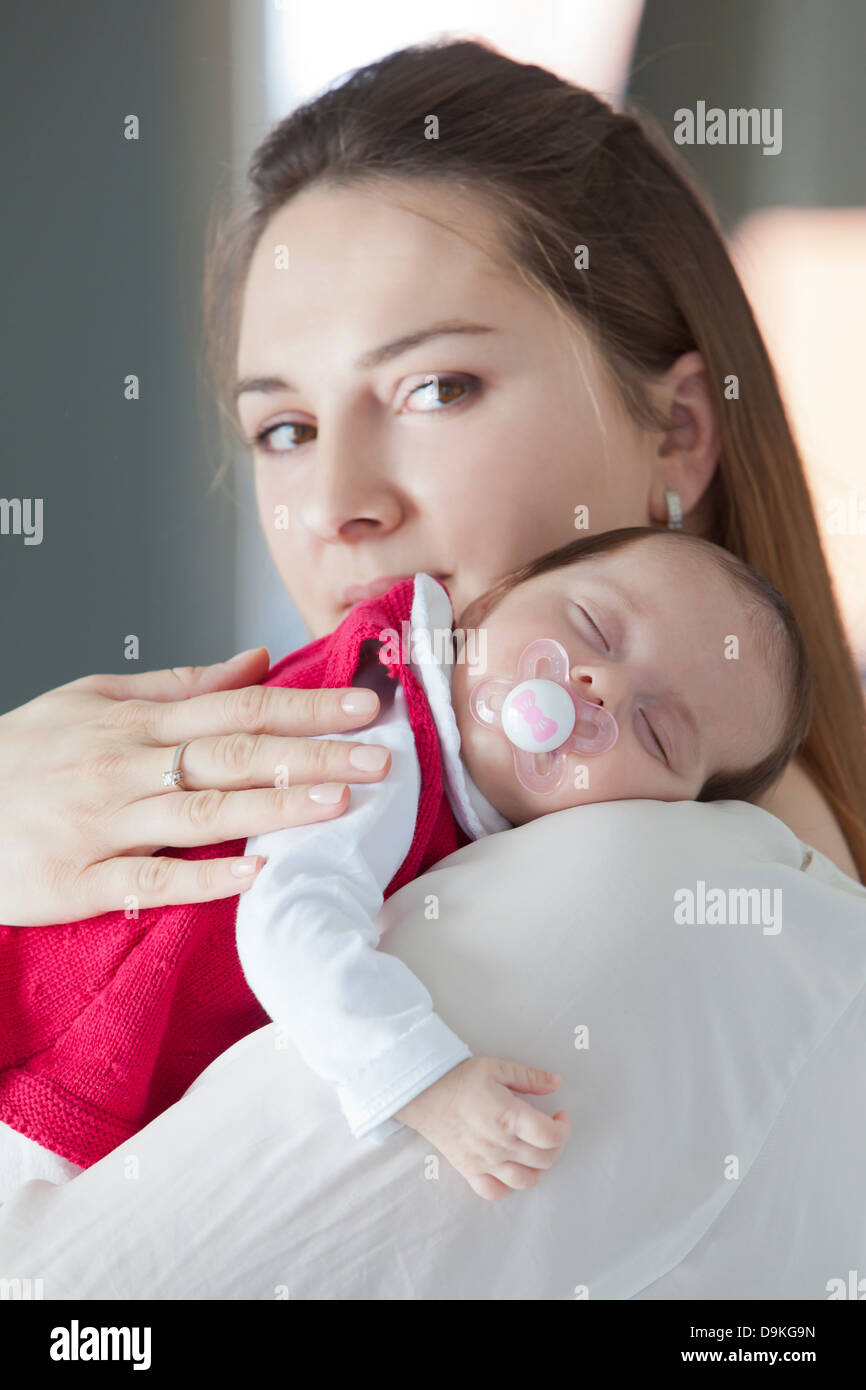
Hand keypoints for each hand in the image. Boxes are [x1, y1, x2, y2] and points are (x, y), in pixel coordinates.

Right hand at [0, 647, 390, 925]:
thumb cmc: (23, 754)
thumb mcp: (93, 697)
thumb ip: (179, 684)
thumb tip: (256, 662)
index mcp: (136, 720)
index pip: (239, 706)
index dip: (304, 705)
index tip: (364, 706)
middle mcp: (126, 765)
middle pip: (233, 754)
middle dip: (311, 753)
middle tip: (380, 755)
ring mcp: (103, 823)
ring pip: (201, 811)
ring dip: (273, 806)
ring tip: (337, 803)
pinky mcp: (79, 880)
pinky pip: (150, 879)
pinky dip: (204, 876)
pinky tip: (256, 871)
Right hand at [394, 1057, 570, 1200]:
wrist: (423, 1093)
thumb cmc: (459, 1079)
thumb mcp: (497, 1068)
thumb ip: (530, 1077)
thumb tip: (556, 1082)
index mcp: (510, 1117)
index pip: (551, 1136)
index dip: (564, 1128)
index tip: (560, 1116)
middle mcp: (500, 1144)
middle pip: (544, 1159)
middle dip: (556, 1145)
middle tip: (549, 1130)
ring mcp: (485, 1162)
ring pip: (526, 1180)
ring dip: (540, 1169)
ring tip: (537, 1151)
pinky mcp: (470, 1171)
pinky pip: (495, 1192)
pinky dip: (509, 1187)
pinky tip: (512, 1170)